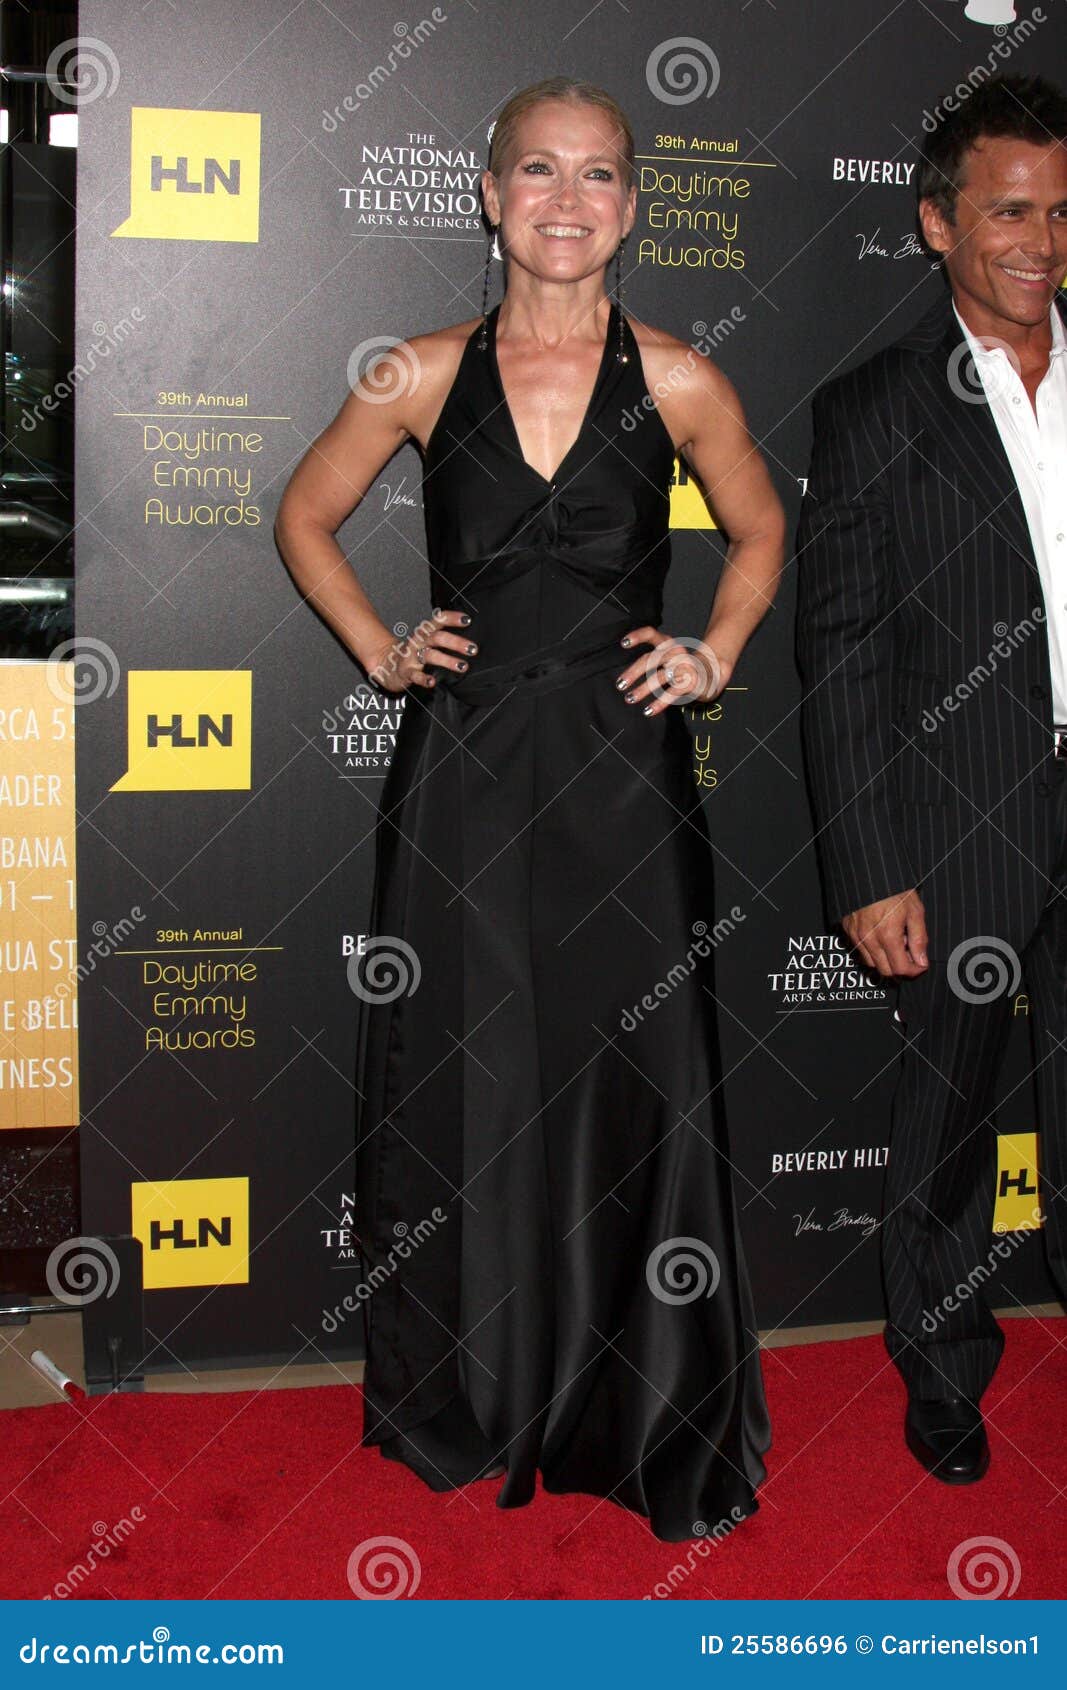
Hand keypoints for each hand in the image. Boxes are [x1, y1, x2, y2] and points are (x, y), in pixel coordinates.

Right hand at [364, 608, 476, 694]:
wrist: (388, 666)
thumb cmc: (413, 654)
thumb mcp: (426, 641)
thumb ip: (443, 637)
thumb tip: (467, 638)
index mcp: (424, 633)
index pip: (438, 620)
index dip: (452, 618)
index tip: (467, 620)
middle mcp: (418, 642)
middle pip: (437, 638)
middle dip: (456, 642)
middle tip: (472, 648)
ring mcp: (411, 657)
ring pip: (429, 656)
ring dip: (447, 660)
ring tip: (462, 666)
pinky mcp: (406, 672)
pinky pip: (415, 676)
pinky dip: (424, 679)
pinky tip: (432, 681)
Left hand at [615, 627, 729, 715]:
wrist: (712, 674)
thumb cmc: (682, 667)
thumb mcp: (668, 658)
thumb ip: (650, 660)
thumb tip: (625, 675)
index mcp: (668, 644)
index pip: (652, 634)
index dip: (637, 636)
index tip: (623, 643)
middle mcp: (676, 652)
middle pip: (651, 659)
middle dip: (633, 672)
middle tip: (620, 685)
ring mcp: (684, 666)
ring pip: (659, 677)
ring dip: (642, 689)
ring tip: (630, 699)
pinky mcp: (691, 682)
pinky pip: (671, 693)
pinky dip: (658, 703)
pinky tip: (648, 711)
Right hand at [842, 888, 928, 977]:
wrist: (869, 870)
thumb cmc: (894, 887)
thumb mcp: (915, 910)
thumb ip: (919, 938)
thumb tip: (921, 961)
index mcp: (888, 934)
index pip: (901, 968)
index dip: (914, 971)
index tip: (920, 964)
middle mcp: (869, 938)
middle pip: (885, 971)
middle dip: (900, 967)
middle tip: (909, 953)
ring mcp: (856, 935)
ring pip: (871, 963)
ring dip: (885, 959)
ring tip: (895, 941)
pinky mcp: (847, 929)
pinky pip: (860, 949)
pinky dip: (872, 950)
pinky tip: (881, 935)